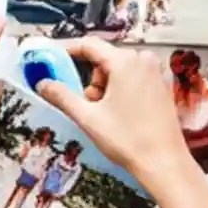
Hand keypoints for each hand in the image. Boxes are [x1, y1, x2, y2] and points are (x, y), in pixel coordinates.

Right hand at [34, 37, 191, 191]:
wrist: (164, 162)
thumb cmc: (129, 140)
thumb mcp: (88, 118)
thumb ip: (62, 96)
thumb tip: (43, 84)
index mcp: (125, 62)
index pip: (90, 45)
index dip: (68, 51)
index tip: (53, 60)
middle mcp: (143, 60)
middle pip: (104, 60)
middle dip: (91, 81)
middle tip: (89, 106)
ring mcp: (154, 72)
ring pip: (117, 71)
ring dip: (105, 88)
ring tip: (108, 115)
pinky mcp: (160, 85)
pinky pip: (132, 78)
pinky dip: (120, 91)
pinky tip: (121, 114)